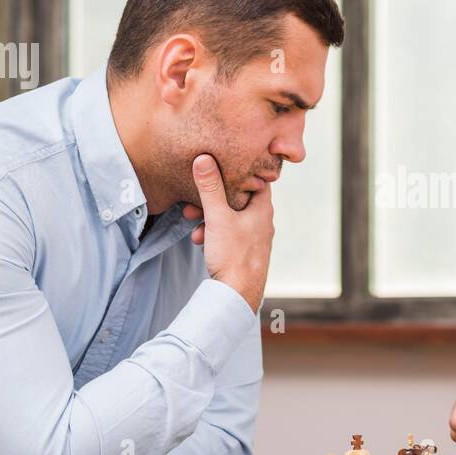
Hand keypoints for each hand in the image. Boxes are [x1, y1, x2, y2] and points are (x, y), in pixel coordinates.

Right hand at [184, 154, 273, 311]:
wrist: (237, 296)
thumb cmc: (233, 256)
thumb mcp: (218, 217)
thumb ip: (210, 188)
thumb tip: (204, 159)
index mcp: (263, 209)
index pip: (255, 179)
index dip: (237, 172)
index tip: (219, 168)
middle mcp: (263, 221)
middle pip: (238, 198)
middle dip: (214, 198)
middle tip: (194, 202)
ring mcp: (255, 237)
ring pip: (231, 217)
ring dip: (210, 217)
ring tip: (192, 222)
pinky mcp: (245, 251)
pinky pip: (229, 234)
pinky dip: (214, 233)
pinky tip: (199, 240)